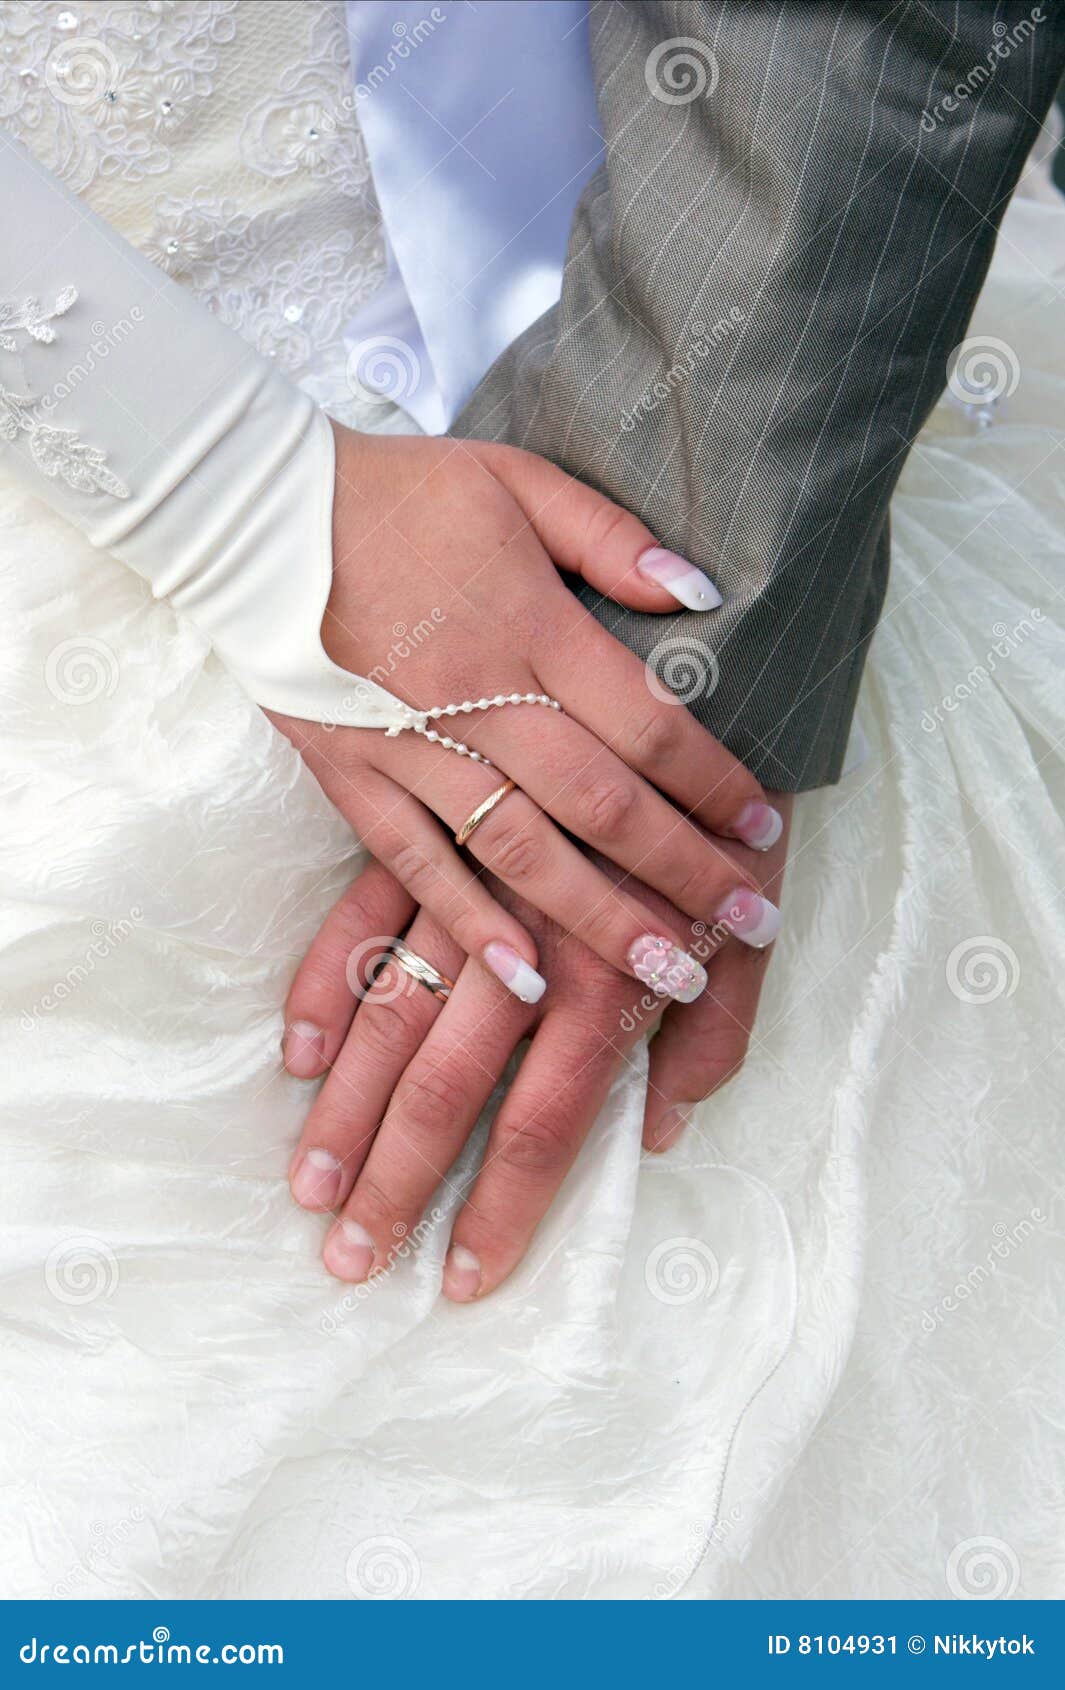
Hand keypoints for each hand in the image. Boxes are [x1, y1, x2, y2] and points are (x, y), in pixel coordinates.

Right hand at [269, 427, 782, 1009]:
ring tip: (666, 976)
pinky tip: (523, 977)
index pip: (647, 724)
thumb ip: (612, 538)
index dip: (714, 784)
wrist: (259, 514)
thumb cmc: (399, 494)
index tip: (764, 828)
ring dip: (598, 919)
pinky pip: (413, 864)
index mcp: (531, 627)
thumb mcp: (517, 480)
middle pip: (600, 804)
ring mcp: (410, 745)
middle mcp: (479, 699)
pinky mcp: (354, 774)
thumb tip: (703, 593)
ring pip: (519, 850)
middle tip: (750, 924)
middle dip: (683, 871)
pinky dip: (468, 921)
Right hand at [281, 796, 790, 1298]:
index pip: (547, 1122)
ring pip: (391, 1013)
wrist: (696, 676)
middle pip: (446, 1086)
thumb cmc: (730, 821)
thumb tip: (660, 1132)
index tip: (464, 1280)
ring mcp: (468, 884)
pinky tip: (299, 1056)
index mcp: (613, 976)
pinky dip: (326, 985)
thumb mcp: (755, 934)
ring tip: (306, 1189)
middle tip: (346, 1259)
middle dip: (396, 1181)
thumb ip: (719, 1040)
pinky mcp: (431, 829)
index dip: (505, 1209)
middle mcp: (529, 942)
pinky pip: (358, 918)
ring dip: (345, 1107)